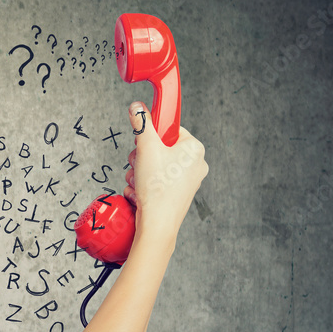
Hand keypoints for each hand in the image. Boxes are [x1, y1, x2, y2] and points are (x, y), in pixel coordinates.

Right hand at [123, 102, 206, 239]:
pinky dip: (143, 185)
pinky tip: (140, 191)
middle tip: (140, 164)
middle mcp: (195, 164)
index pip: (171, 129)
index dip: (153, 134)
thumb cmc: (159, 188)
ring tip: (139, 181)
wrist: (158, 224)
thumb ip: (142, 123)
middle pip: (160, 147)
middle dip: (142, 156)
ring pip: (155, 165)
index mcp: (194, 149)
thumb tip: (137, 107)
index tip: (144, 141)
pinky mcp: (176, 194)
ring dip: (139, 171)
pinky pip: (156, 180)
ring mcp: (187, 181)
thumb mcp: (146, 147)